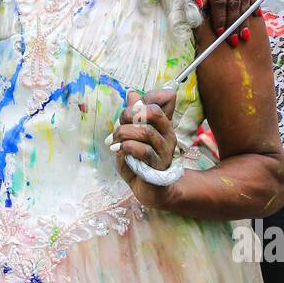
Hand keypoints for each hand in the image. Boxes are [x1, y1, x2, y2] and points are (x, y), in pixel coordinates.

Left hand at [112, 88, 177, 207]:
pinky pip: (143, 151)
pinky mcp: (158, 165)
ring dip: (124, 133)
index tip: (131, 105)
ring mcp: (165, 150)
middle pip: (153, 112)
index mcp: (163, 124)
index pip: (165, 99)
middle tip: (119, 124)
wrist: (149, 189)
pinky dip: (127, 147)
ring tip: (115, 141)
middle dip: (130, 114)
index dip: (147, 96)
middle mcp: (168, 134)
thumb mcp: (133, 135)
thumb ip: (133, 115)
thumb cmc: (139, 161)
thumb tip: (132, 93)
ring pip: (145, 132)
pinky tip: (120, 150)